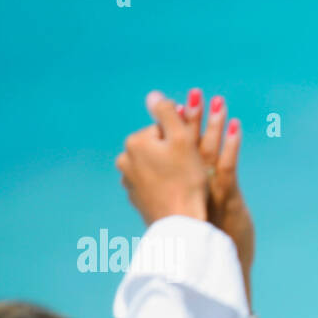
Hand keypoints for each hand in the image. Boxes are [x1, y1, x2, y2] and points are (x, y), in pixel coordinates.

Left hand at [116, 91, 207, 225]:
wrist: (180, 222)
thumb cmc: (186, 180)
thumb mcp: (182, 139)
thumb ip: (167, 112)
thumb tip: (152, 95)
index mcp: (135, 141)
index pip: (163, 129)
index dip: (182, 139)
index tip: (193, 154)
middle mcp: (125, 159)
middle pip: (157, 147)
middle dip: (173, 153)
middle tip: (191, 169)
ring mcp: (128, 180)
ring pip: (154, 165)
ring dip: (169, 169)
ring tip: (185, 182)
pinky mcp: (135, 198)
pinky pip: (153, 184)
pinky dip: (164, 185)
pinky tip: (177, 194)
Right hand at [181, 89, 254, 276]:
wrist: (224, 270)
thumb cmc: (213, 248)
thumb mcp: (201, 221)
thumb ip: (192, 201)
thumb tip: (189, 187)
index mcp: (181, 190)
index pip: (174, 153)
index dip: (177, 129)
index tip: (176, 105)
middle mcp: (191, 189)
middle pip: (186, 146)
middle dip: (190, 116)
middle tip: (192, 91)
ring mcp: (207, 192)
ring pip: (206, 152)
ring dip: (212, 124)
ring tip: (218, 99)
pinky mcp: (227, 199)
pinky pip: (228, 168)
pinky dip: (233, 146)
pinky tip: (237, 125)